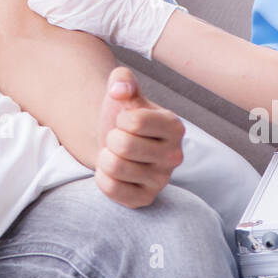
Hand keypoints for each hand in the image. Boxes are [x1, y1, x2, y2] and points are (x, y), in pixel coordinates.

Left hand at [94, 67, 184, 207]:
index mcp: (174, 126)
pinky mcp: (146, 199)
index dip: (120, 119)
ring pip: (115, 167)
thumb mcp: (123, 92)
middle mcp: (175, 156)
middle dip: (111, 139)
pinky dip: (102, 177)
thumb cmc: (122, 115)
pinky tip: (112, 172)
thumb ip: (122, 79)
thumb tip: (119, 89)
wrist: (115, 143)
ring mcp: (162, 180)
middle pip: (123, 145)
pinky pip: (111, 189)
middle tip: (117, 140)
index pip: (135, 121)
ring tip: (115, 154)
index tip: (124, 122)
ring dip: (105, 157)